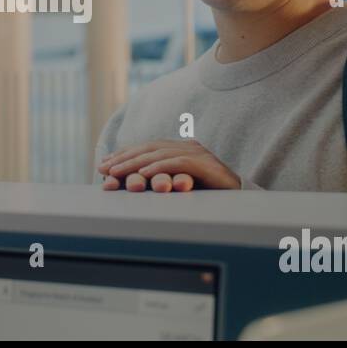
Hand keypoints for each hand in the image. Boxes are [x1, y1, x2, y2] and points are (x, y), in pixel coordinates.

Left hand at [97, 140, 240, 192]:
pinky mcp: (204, 163)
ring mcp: (197, 153)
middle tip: (103, 168)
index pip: (147, 149)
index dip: (124, 154)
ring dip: (134, 163)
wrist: (243, 200)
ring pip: (159, 154)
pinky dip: (159, 167)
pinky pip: (177, 163)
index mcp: (181, 149)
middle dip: (123, 158)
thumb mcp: (183, 185)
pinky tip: (143, 174)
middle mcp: (187, 147)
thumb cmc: (212, 196)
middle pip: (149, 149)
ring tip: (116, 171)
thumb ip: (164, 180)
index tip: (104, 164)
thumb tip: (136, 185)